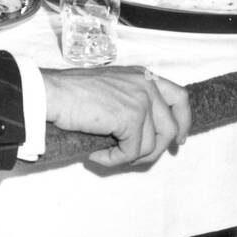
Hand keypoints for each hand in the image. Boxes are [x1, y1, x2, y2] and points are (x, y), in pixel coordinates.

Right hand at [41, 66, 190, 166]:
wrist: (53, 93)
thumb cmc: (71, 92)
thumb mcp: (110, 88)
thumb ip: (130, 100)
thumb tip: (142, 132)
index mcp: (143, 75)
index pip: (179, 96)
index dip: (183, 121)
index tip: (178, 140)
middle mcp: (146, 85)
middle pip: (171, 126)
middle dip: (158, 149)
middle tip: (139, 160)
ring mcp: (141, 100)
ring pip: (151, 145)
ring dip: (130, 157)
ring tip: (108, 155)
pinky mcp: (131, 118)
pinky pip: (132, 152)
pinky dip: (114, 160)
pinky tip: (97, 155)